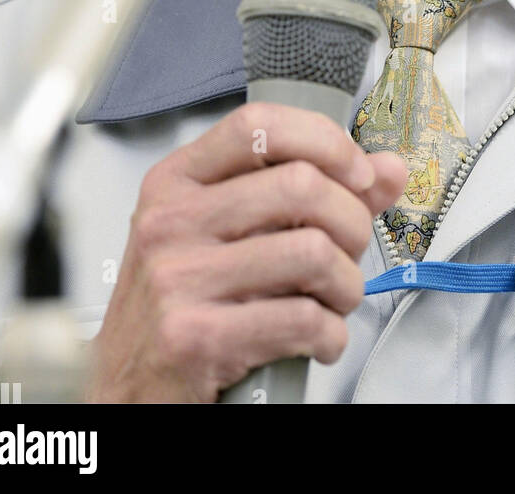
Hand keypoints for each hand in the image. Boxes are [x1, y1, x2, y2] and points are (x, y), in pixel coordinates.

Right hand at [84, 102, 406, 402]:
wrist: (127, 389)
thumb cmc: (184, 303)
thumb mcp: (227, 235)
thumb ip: (310, 195)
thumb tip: (387, 170)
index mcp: (176, 181)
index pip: (259, 125)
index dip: (325, 140)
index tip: (357, 174)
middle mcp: (170, 221)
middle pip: (302, 185)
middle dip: (353, 222)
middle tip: (350, 250)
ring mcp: (178, 278)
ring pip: (313, 252)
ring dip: (347, 284)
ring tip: (335, 299)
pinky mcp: (195, 337)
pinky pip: (301, 318)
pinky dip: (330, 333)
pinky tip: (317, 338)